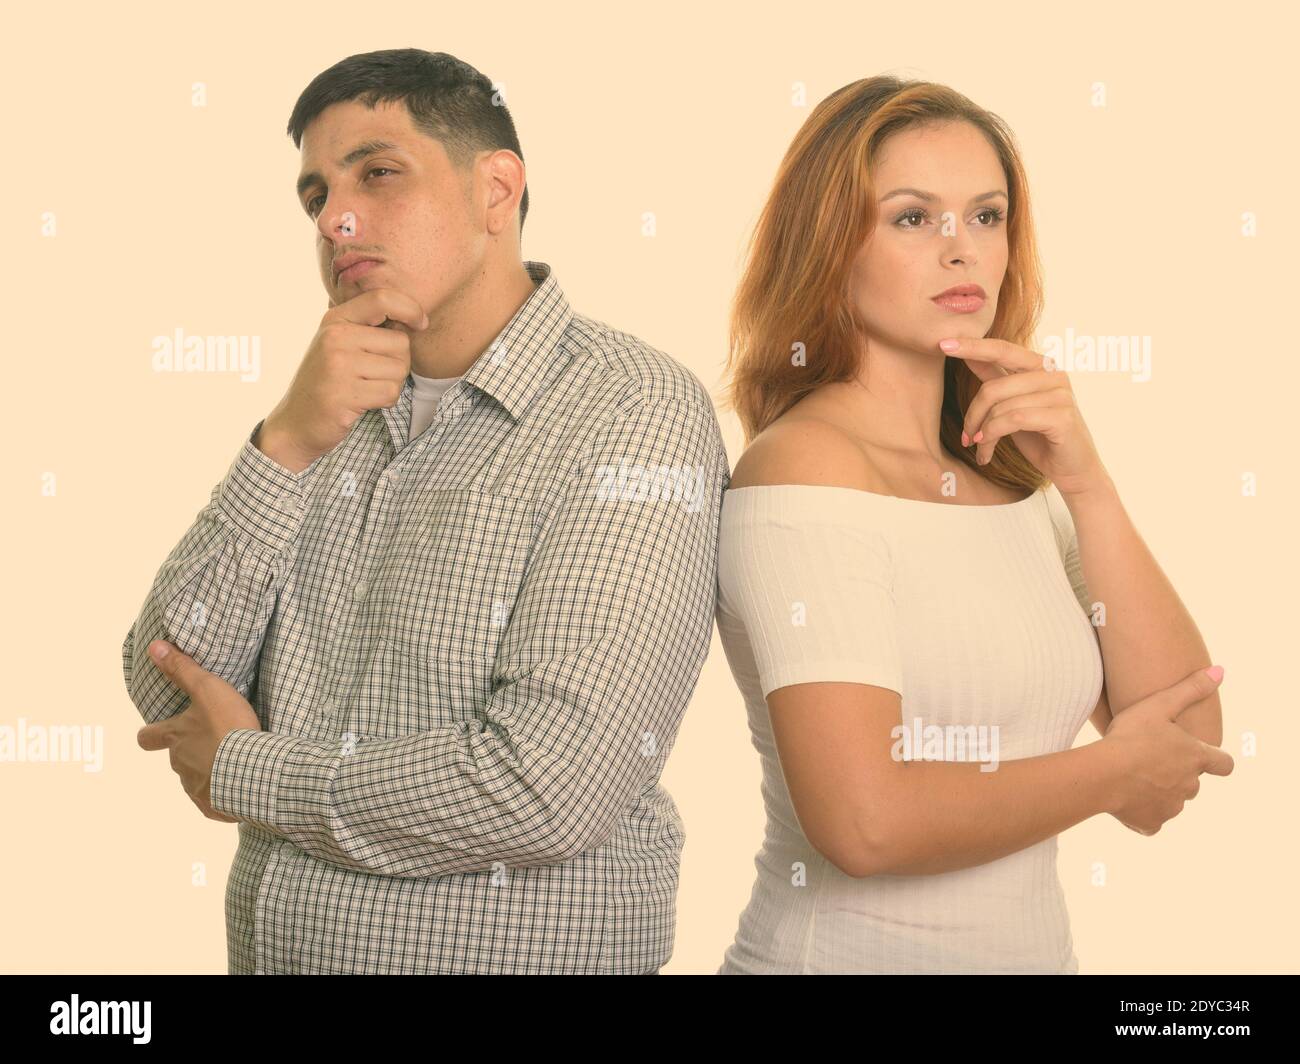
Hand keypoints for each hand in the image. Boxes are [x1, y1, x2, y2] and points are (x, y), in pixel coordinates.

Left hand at [136, 640, 261, 822]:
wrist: (252, 771)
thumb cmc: (228, 728)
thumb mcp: (208, 690)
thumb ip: (183, 670)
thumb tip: (154, 647)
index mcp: (176, 738)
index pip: (148, 737)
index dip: (151, 733)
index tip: (157, 731)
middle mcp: (179, 764)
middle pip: (177, 758)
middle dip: (192, 751)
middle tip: (216, 742)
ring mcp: (195, 788)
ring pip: (197, 778)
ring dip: (211, 770)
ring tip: (235, 762)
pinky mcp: (213, 806)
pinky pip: (215, 800)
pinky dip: (225, 792)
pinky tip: (242, 782)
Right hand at [259, 288, 428, 468]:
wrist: (297, 422)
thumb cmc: (328, 382)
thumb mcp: (341, 344)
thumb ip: (369, 327)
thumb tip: (415, 317)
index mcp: (336, 319)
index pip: (383, 298)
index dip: (411, 309)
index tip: (421, 324)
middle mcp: (335, 337)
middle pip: (400, 343)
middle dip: (399, 363)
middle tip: (375, 375)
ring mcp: (337, 365)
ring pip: (399, 370)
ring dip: (392, 385)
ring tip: (366, 389)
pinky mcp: (343, 394)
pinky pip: (390, 392)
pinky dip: (385, 401)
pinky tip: (364, 402)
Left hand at [942, 337, 1107, 497]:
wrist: (1072, 469)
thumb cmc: (1040, 436)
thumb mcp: (1013, 405)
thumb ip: (996, 379)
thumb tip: (968, 355)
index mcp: (1042, 366)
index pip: (1002, 349)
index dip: (972, 346)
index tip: (942, 344)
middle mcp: (1054, 374)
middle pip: (994, 387)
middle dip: (973, 415)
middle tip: (966, 437)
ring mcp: (1061, 394)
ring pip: (1000, 407)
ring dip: (982, 433)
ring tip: (980, 448)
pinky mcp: (1062, 417)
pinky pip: (1013, 420)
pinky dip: (992, 437)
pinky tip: (986, 453)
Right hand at [1100, 665, 1233, 835]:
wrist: (1103, 774)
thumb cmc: (1131, 736)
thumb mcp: (1160, 704)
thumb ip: (1191, 689)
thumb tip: (1221, 671)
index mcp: (1196, 758)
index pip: (1225, 764)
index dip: (1216, 760)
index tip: (1202, 755)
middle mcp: (1190, 786)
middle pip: (1192, 782)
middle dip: (1177, 773)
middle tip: (1150, 759)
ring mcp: (1171, 807)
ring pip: (1171, 801)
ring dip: (1159, 792)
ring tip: (1133, 777)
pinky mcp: (1151, 824)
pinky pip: (1151, 821)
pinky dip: (1143, 813)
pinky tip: (1125, 800)